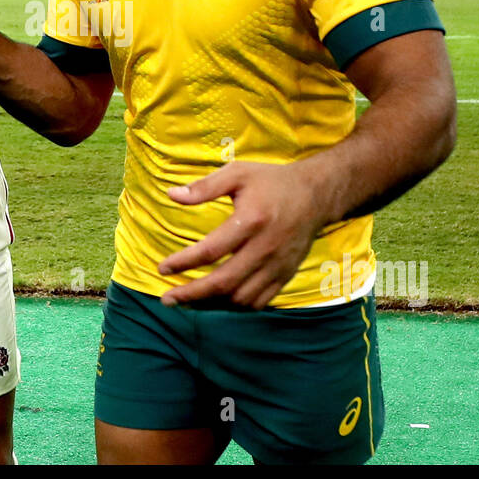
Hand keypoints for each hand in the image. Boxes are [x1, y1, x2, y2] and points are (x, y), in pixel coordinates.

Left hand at [158, 161, 332, 309]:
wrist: (315, 194)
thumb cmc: (271, 181)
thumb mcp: (238, 173)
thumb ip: (204, 186)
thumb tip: (172, 195)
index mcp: (251, 221)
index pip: (210, 251)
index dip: (183, 263)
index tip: (162, 269)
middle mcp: (265, 248)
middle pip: (223, 282)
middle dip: (191, 294)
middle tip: (168, 299)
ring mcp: (277, 265)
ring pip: (241, 298)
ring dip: (212, 303)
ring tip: (189, 300)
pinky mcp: (285, 275)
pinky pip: (259, 301)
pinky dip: (236, 305)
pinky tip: (219, 300)